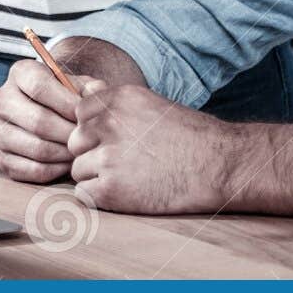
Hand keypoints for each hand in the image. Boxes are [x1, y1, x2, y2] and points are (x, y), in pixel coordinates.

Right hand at [0, 60, 90, 183]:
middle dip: (70, 133)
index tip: (85, 115)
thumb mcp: (80, 86)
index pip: (39, 86)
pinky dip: (56, 170)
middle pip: (38, 121)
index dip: (67, 103)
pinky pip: (33, 170)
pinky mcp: (2, 158)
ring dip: (65, 153)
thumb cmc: (68, 98)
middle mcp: (2, 100)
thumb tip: (95, 96)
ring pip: (37, 148)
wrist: (51, 115)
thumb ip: (91, 89)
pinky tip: (68, 162)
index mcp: (20, 73)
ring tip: (81, 151)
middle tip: (89, 140)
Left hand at [67, 81, 241, 214]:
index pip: (79, 113)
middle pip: (74, 142)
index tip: (114, 140)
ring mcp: (107, 156)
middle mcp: (107, 123)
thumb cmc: (189, 137)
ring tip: (129, 178)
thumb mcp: (151, 105)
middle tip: (122, 163)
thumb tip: (83, 95)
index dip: (94, 130)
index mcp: (117, 99)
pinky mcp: (110, 189)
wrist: (218, 166)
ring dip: (96, 177)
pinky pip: (84, 194)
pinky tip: (126, 194)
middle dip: (91, 154)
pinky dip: (99, 197)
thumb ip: (115, 103)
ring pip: (78, 169)